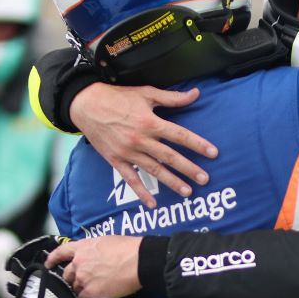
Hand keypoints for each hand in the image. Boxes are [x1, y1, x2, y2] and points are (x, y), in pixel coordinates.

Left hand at [46, 235, 142, 297]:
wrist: (137, 261)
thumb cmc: (127, 248)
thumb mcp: (105, 242)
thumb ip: (94, 250)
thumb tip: (95, 257)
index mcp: (82, 248)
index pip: (61, 252)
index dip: (52, 259)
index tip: (48, 264)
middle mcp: (78, 263)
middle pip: (67, 274)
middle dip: (72, 278)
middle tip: (81, 281)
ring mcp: (83, 278)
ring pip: (74, 287)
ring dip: (79, 289)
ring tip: (89, 291)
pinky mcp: (91, 292)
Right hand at [69, 83, 218, 207]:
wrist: (84, 104)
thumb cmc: (117, 97)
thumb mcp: (146, 93)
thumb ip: (172, 98)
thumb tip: (196, 94)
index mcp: (150, 122)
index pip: (179, 135)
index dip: (197, 144)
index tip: (213, 153)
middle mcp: (140, 139)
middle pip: (169, 156)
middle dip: (189, 168)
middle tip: (205, 179)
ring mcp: (127, 152)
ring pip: (154, 170)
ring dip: (172, 182)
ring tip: (188, 192)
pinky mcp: (116, 160)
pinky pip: (130, 179)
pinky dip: (141, 193)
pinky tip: (153, 204)